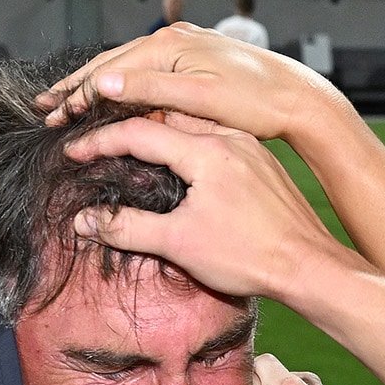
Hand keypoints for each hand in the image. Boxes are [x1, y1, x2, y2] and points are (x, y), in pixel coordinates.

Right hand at [38, 22, 335, 142]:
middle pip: (112, 65)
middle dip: (77, 88)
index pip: (109, 72)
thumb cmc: (255, 102)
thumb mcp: (198, 100)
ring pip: (128, 69)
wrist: (297, 99)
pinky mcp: (195, 64)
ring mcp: (184, 50)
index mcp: (168, 48)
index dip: (78, 96)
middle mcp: (173, 42)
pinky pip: (147, 74)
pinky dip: (123, 88)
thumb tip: (103, 84)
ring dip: (97, 88)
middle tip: (44, 107)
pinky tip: (113, 102)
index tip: (53, 117)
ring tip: (69, 105)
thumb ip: (149, 91)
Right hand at [65, 114, 347, 305]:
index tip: (75, 153)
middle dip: (126, 128)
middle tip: (97, 142)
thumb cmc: (250, 257)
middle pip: (164, 117)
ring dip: (158, 134)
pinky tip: (178, 165)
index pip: (139, 132)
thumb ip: (128, 228)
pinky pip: (213, 138)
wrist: (309, 266)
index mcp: (206, 150)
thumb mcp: (179, 244)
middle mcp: (228, 137)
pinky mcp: (260, 160)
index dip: (100, 142)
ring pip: (191, 125)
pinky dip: (186, 144)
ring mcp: (247, 146)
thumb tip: (86, 222)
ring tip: (130, 149)